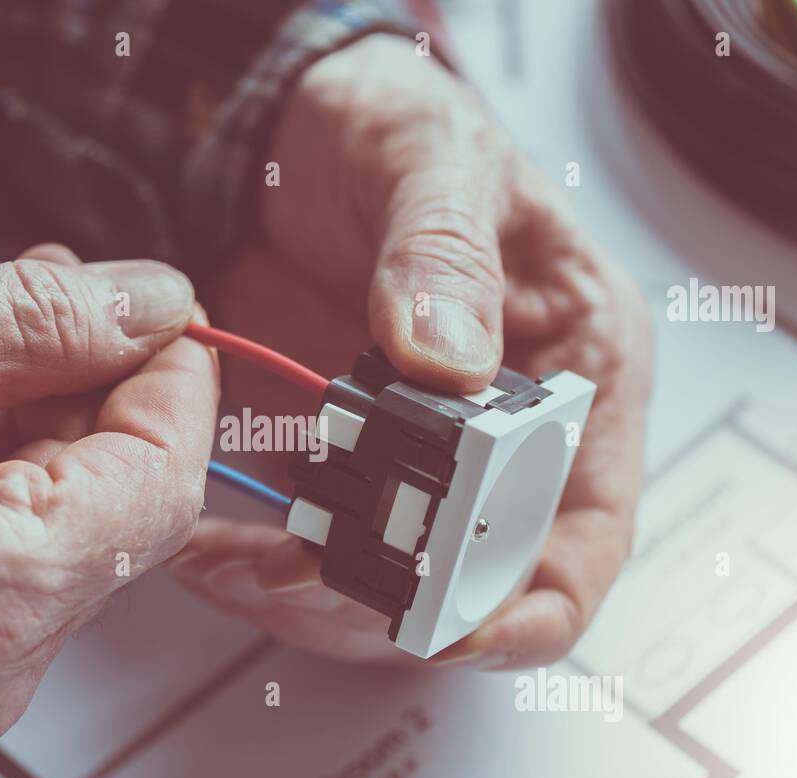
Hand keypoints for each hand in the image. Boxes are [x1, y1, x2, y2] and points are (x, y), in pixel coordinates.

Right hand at [0, 241, 217, 751]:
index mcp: (2, 592)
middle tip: (38, 288)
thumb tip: (156, 301)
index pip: (166, 479)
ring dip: (23, 406)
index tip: (148, 309)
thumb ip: (36, 324)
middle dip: (82, 375)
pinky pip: (3, 549)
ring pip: (54, 512)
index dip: (172, 381)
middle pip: (111, 494)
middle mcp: (5, 661)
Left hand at [170, 35, 651, 667]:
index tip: (452, 631)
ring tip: (239, 567)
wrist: (284, 128)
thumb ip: (446, 255)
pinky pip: (311, 546)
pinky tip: (209, 549)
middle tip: (307, 584)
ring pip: (389, 582)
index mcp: (577, 369)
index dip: (532, 606)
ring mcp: (420, 457)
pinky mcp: (341, 459)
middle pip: (479, 580)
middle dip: (393, 607)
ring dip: (314, 599)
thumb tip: (451, 362)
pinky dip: (261, 565)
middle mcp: (507, 435)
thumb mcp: (433, 163)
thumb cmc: (391, 128)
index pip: (587, 530)